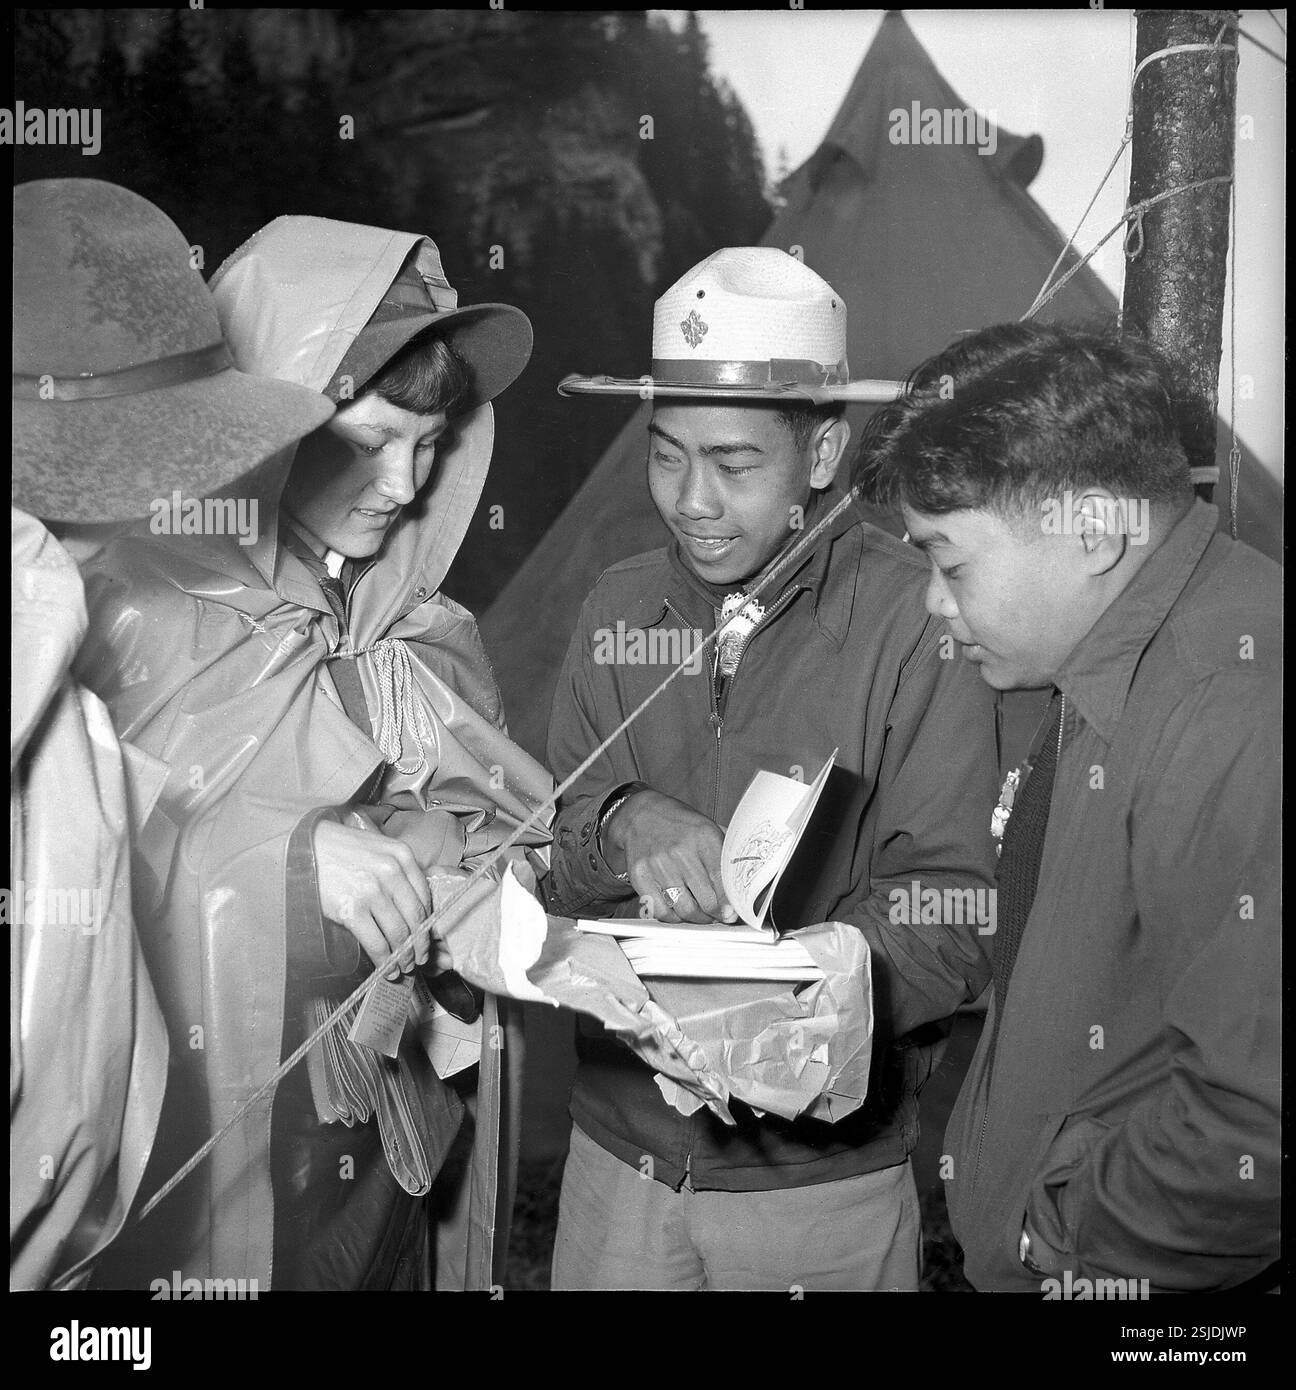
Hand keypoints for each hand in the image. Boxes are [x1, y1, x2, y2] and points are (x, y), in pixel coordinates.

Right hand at [313, 819, 431, 978]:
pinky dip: (385, 961)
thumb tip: (408, 907)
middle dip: (419, 945)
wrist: (300, 848)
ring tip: (403, 968)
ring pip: (399, 934)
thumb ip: (395, 870)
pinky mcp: (352, 910)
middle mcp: (392, 872)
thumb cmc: (336, 848)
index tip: (425, 938)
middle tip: (418, 960)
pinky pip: (377, 943)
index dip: (427, 924)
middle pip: (416, 918)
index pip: (425, 897)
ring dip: (404, 956)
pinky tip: (386, 968)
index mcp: (402, 855)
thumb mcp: (375, 849)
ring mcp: (373, 891)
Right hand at [603, 789, 736, 923]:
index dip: (729, 904)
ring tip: (701, 913)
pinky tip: (678, 910)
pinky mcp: (640, 876)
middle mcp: (680, 851)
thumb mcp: (708, 829)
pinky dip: (673, 917)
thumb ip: (724, 856)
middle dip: (716, 915)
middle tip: (719, 915)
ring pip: (684, 910)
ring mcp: (658, 865)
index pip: (721, 879)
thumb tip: (740, 889)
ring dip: (696, 918)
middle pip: (705, 900)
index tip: (731, 915)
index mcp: (703, 837)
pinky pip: (660, 911)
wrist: (641, 814)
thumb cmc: (680, 825)